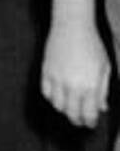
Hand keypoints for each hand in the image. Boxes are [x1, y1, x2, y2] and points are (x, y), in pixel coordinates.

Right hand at [40, 0, 110, 128]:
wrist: (72, 26)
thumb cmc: (92, 45)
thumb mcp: (105, 68)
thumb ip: (103, 90)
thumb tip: (101, 107)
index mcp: (90, 85)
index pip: (88, 114)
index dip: (89, 122)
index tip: (90, 124)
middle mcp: (73, 85)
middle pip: (71, 113)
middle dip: (76, 120)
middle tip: (80, 122)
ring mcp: (57, 78)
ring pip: (57, 105)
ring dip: (64, 110)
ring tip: (69, 108)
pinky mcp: (46, 71)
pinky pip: (46, 92)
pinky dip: (51, 98)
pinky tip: (58, 96)